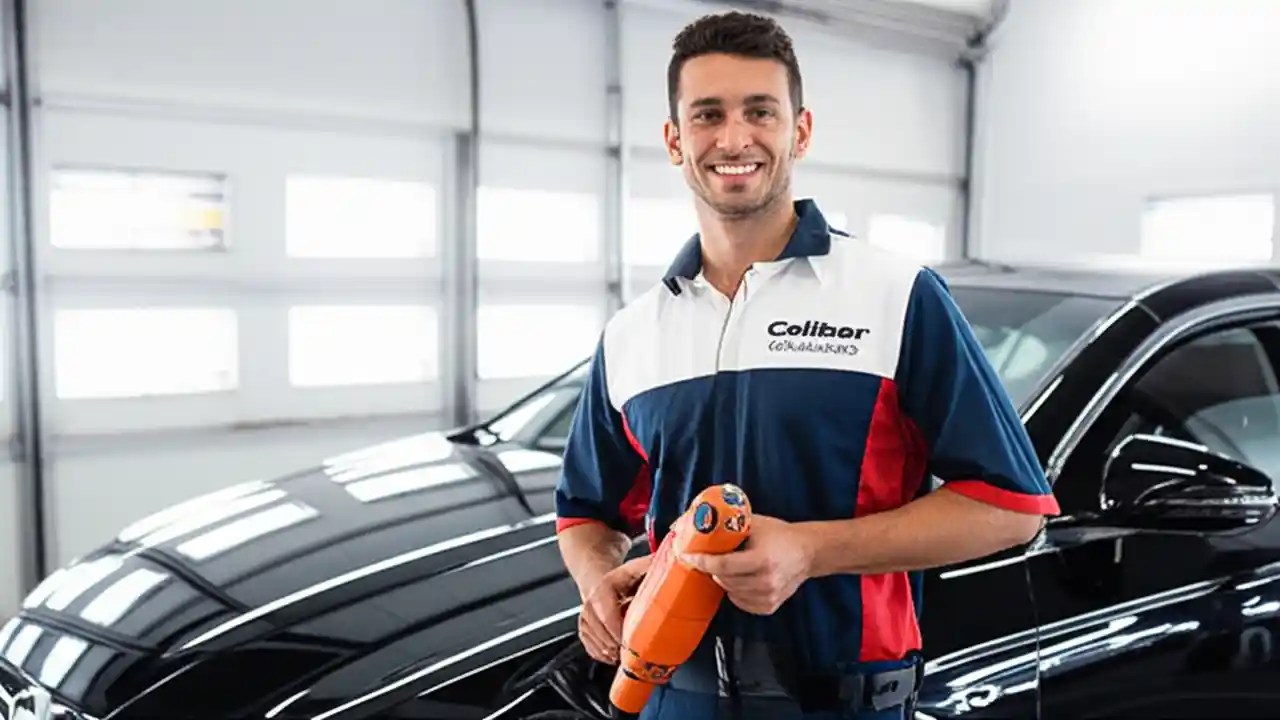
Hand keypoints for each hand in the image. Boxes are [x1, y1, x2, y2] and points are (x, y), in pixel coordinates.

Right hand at [577, 554, 650, 663]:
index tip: (635, 643)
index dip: (621, 631)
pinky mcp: (583, 630)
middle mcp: (590, 603)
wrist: (599, 582)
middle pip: (602, 632)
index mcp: (604, 588)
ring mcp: (585, 618)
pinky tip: (616, 656)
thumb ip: (651, 567)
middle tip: (636, 654)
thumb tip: (674, 563)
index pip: (610, 615)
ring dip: (612, 652)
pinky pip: (591, 647)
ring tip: (629, 657)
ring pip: (596, 642)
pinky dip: (603, 655)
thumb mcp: (637, 569)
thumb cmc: (622, 579)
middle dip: (619, 646)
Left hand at [679, 515, 813, 615]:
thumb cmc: (779, 535)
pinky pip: (740, 602)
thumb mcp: (754, 523)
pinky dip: (734, 591)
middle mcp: (766, 581)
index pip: (723, 566)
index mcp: (762, 559)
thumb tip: (693, 522)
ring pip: (730, 592)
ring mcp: (768, 596)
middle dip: (712, 569)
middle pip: (723, 580)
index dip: (702, 562)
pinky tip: (740, 579)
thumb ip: (727, 523)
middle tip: (708, 558)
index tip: (687, 555)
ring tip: (729, 566)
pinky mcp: (769, 606)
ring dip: (723, 579)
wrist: (808, 552)